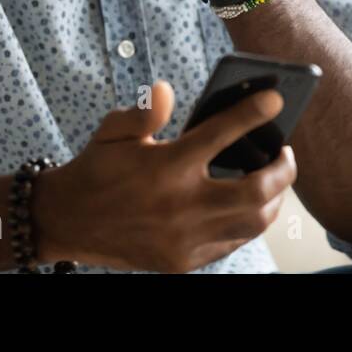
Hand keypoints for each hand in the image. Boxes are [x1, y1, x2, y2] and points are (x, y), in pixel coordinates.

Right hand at [33, 80, 296, 272]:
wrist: (67, 221)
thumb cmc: (96, 168)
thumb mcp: (113, 130)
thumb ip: (145, 111)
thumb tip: (170, 91)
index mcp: (165, 166)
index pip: (222, 134)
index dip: (254, 113)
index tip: (276, 99)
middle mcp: (180, 205)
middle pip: (256, 190)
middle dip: (283, 169)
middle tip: (285, 152)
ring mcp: (184, 238)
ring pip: (253, 222)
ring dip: (273, 199)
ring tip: (275, 180)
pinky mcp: (183, 260)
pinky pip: (232, 242)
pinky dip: (249, 223)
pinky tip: (250, 206)